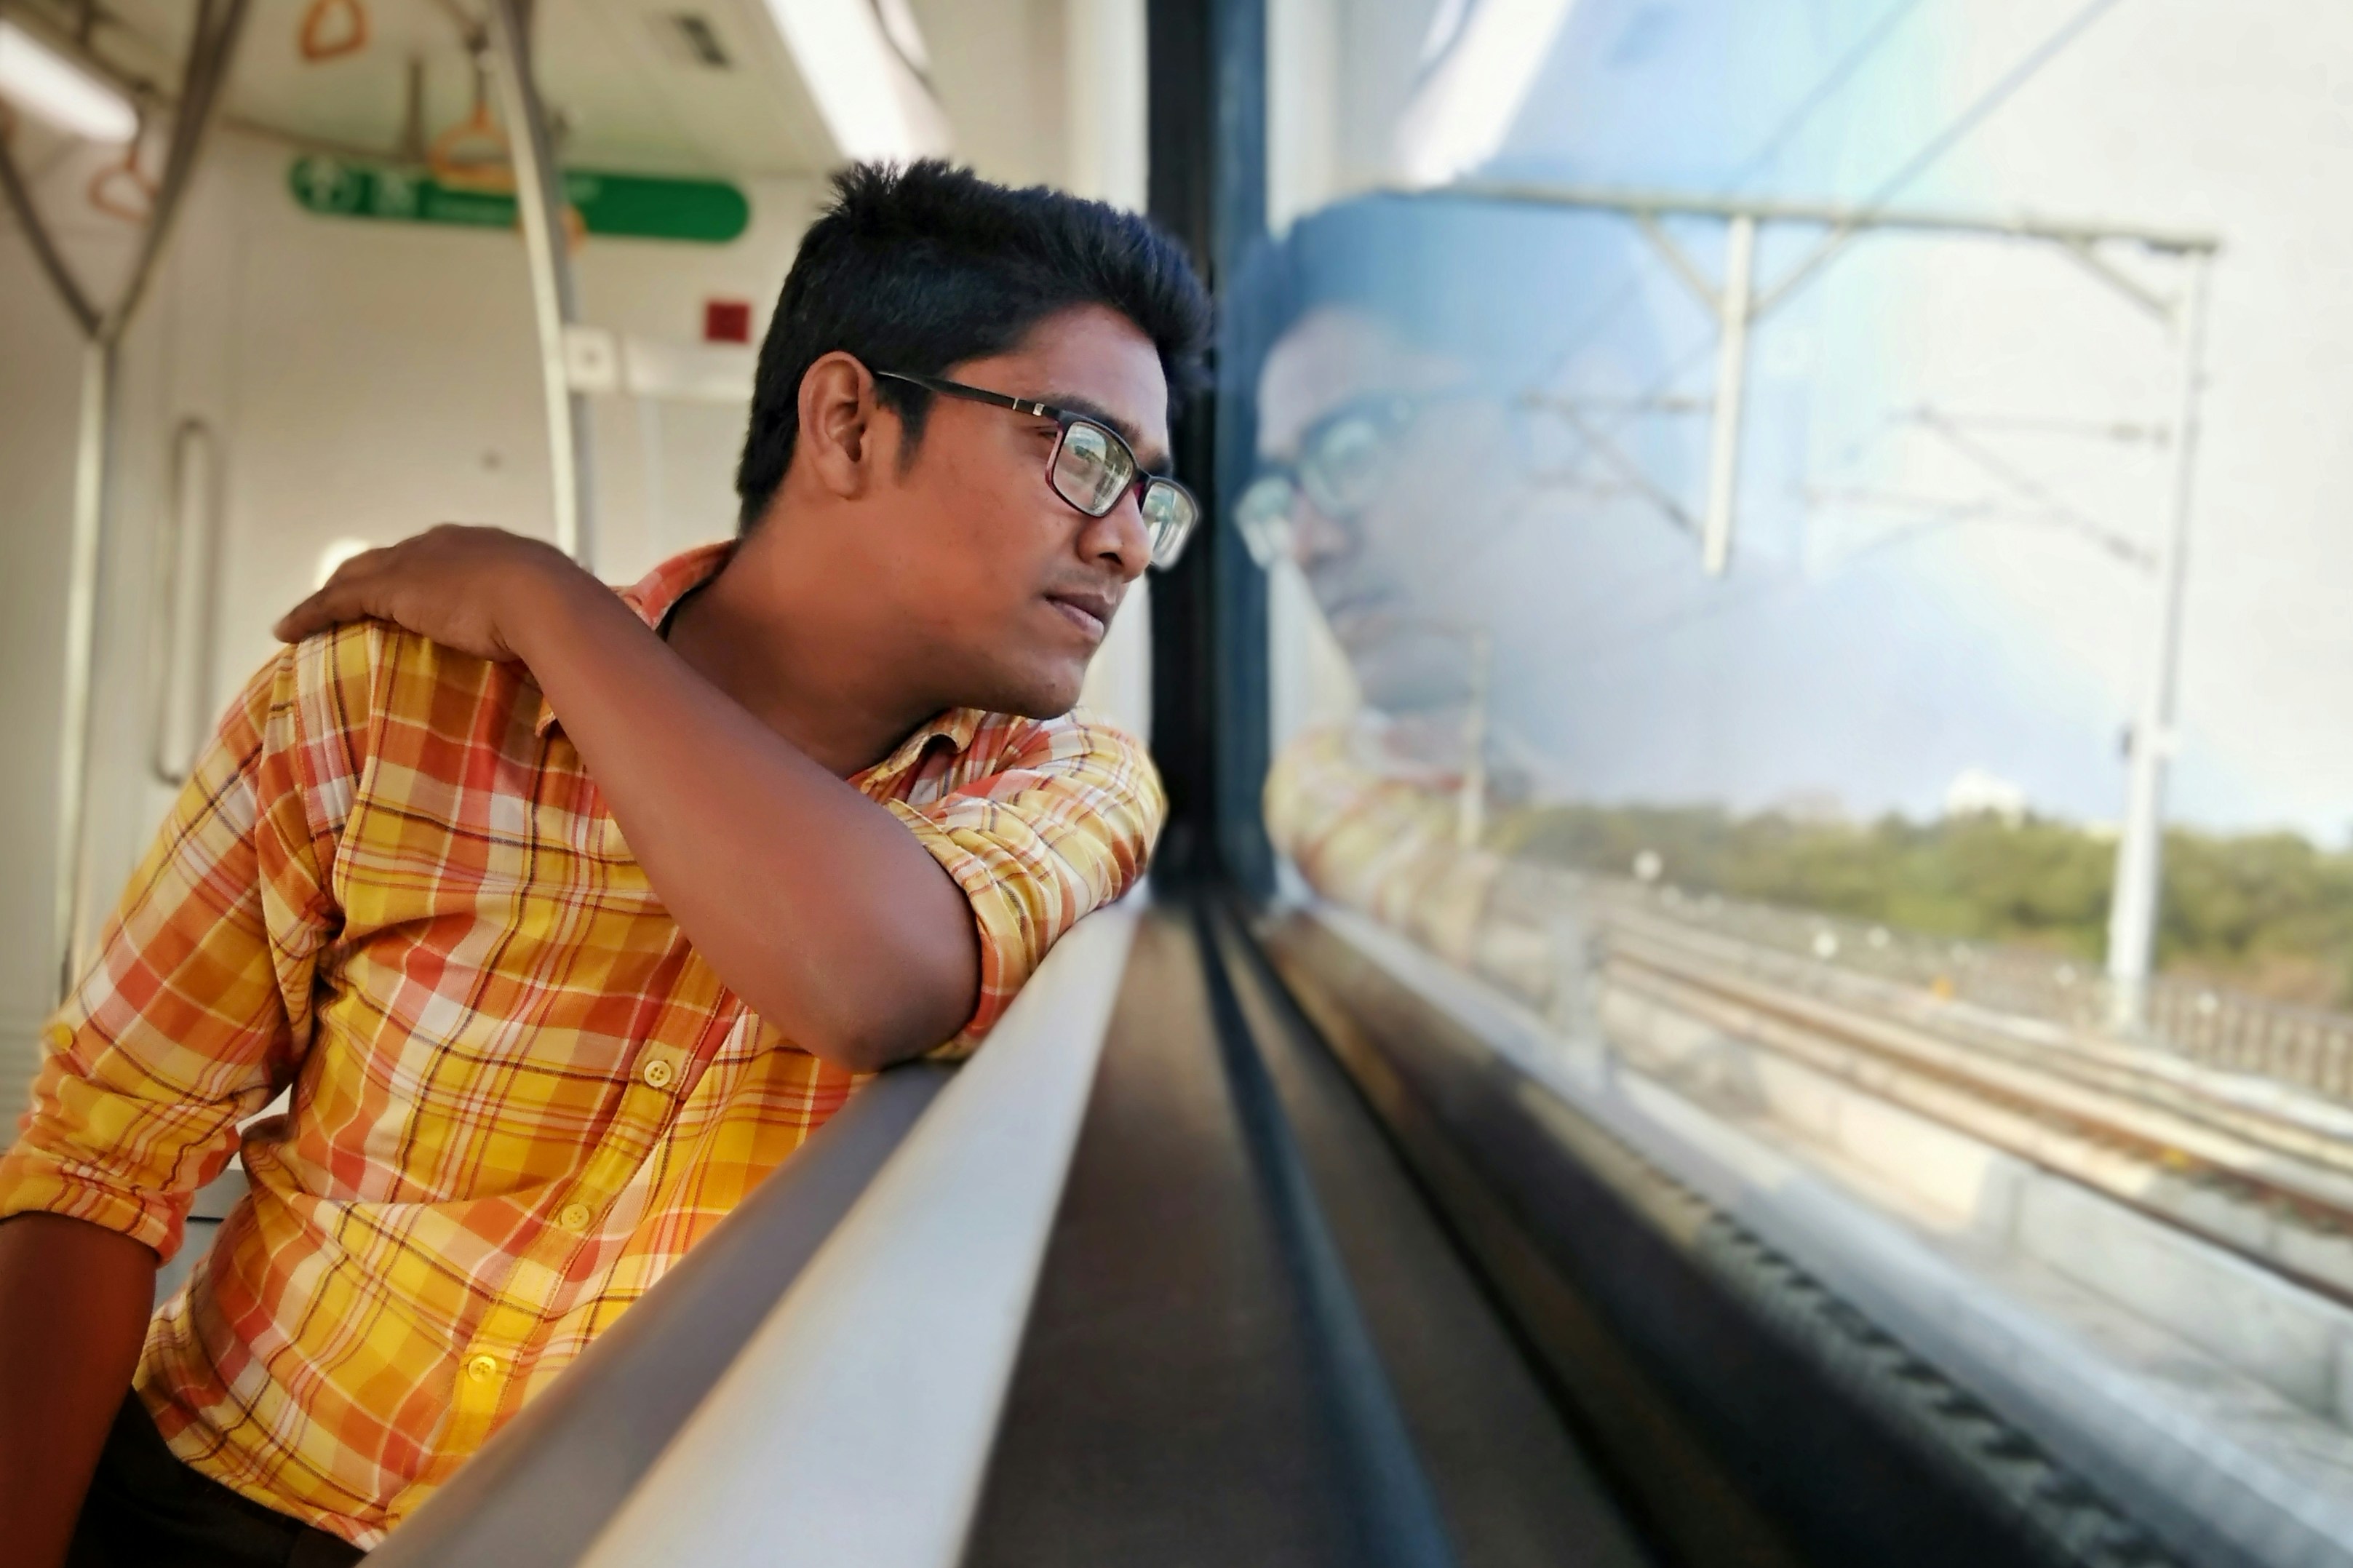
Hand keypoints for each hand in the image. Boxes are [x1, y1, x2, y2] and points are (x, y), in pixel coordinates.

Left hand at [273, 524, 584, 661]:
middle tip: (352, 597)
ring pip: (358, 575)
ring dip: (332, 594)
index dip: (425, 574)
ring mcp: (417, 562)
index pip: (444, 556)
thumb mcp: (563, 616)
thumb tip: (587, 649)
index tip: (418, 594)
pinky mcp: (389, 588)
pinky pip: (335, 601)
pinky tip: (286, 631)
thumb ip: (560, 623)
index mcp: (491, 547)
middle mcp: (448, 543)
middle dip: (372, 575)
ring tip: (310, 614)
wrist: (549, 602)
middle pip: (394, 558)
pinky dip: (309, 614)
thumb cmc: (567, 616)